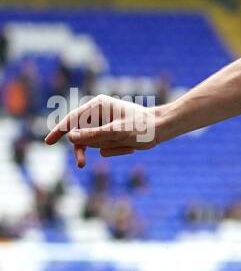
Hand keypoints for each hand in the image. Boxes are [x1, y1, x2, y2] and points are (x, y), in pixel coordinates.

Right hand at [44, 94, 164, 169]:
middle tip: (81, 164)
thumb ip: (93, 135)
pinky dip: (115, 151)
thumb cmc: (142, 127)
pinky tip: (130, 148)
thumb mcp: (117, 132)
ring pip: (93, 144)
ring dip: (108, 148)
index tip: (48, 142)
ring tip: (128, 145)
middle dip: (85, 148)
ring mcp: (104, 125)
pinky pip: (104, 148)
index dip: (59, 130)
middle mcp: (99, 114)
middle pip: (80, 134)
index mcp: (98, 106)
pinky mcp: (110, 135)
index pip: (73, 119)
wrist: (162, 130)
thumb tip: (72, 137)